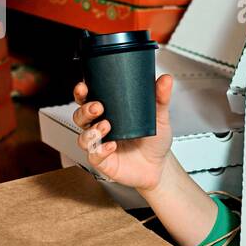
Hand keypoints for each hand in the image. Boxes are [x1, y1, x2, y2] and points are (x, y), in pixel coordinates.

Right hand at [72, 75, 173, 192]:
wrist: (160, 166)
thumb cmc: (154, 141)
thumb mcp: (159, 117)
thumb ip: (161, 98)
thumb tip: (165, 79)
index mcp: (109, 113)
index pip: (88, 100)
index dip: (81, 93)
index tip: (84, 86)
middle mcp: (100, 128)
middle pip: (80, 116)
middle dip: (85, 110)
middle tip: (98, 107)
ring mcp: (101, 145)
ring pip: (84, 137)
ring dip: (91, 131)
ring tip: (106, 126)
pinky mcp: (104, 162)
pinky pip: (95, 156)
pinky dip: (100, 150)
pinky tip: (111, 146)